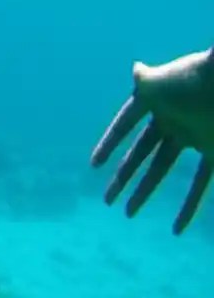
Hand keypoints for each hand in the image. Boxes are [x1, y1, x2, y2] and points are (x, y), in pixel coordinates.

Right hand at [90, 48, 213, 233]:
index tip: (94, 165)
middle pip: (141, 154)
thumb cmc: (202, 73)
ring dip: (145, 191)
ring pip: (162, 170)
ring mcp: (194, 136)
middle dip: (123, 178)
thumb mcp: (169, 78)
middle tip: (107, 200)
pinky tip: (177, 228)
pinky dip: (190, 207)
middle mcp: (173, 121)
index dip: (110, 143)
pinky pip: (202, 183)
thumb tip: (136, 69)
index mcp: (158, 101)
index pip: (126, 125)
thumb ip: (149, 79)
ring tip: (128, 213)